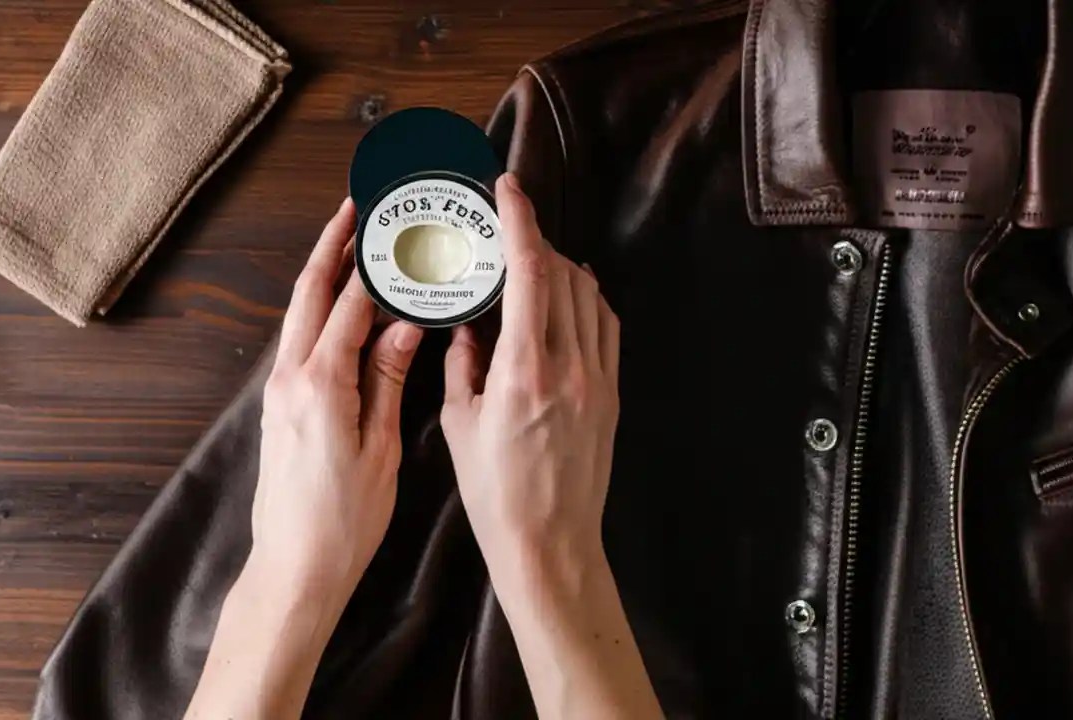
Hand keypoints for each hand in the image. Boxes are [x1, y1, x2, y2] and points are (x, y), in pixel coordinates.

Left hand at [186, 197, 422, 719]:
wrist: (294, 566)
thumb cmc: (344, 519)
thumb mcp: (380, 449)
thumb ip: (388, 380)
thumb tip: (405, 324)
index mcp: (322, 384)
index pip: (352, 304)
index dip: (376, 261)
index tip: (397, 224)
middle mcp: (291, 377)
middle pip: (311, 292)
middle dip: (334, 243)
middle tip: (358, 203)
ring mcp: (279, 389)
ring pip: (299, 312)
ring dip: (323, 270)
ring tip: (351, 238)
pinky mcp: (280, 404)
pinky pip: (299, 338)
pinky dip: (319, 307)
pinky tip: (341, 302)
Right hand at [440, 173, 619, 574]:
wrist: (550, 542)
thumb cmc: (496, 492)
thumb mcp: (460, 424)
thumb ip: (464, 363)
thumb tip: (470, 325)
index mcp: (524, 370)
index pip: (529, 273)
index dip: (520, 221)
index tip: (507, 190)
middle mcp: (569, 366)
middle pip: (562, 274)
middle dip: (536, 240)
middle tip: (509, 228)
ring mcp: (598, 379)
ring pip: (591, 295)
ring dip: (563, 267)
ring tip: (533, 262)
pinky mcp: (612, 393)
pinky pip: (607, 327)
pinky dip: (589, 299)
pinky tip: (569, 296)